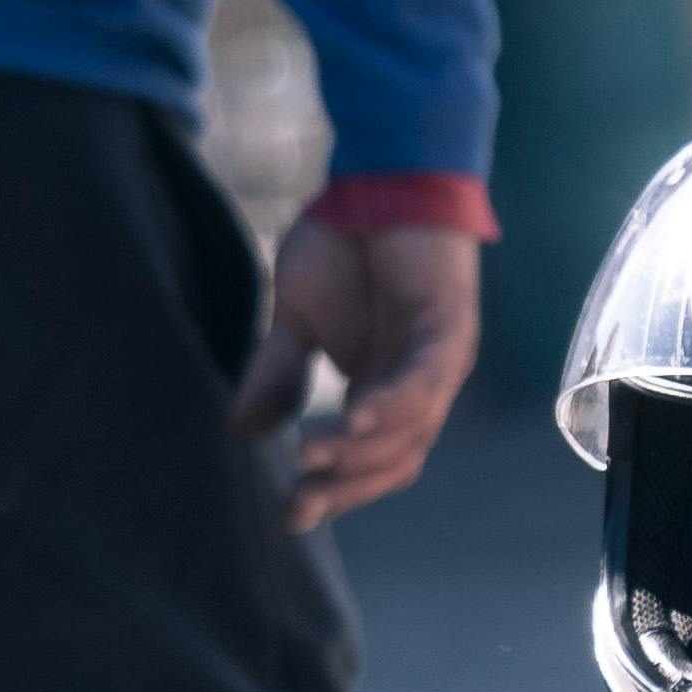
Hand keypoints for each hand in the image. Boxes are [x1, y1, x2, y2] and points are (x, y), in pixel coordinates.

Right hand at [231, 214, 480, 527]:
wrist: (377, 177)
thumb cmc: (343, 244)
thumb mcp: (295, 317)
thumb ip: (279, 372)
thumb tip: (242, 429)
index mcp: (387, 391)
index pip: (371, 462)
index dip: (336, 491)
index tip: (290, 514)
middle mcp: (420, 386)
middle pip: (395, 460)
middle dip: (347, 486)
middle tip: (300, 500)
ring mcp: (440, 360)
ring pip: (410, 429)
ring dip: (361, 450)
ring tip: (311, 455)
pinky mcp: (449, 326)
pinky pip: (425, 378)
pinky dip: (392, 401)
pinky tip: (356, 416)